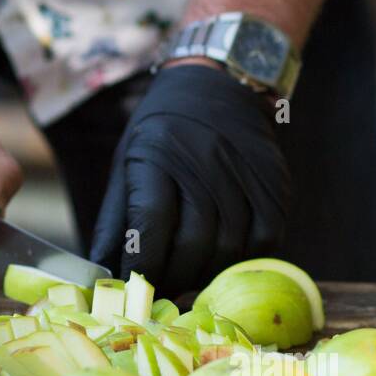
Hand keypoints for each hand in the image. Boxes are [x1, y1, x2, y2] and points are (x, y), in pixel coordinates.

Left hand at [90, 62, 289, 295]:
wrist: (218, 85)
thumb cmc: (162, 133)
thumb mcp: (127, 164)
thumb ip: (116, 223)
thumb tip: (100, 277)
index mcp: (158, 155)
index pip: (151, 224)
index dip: (143, 266)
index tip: (136, 289)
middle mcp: (204, 162)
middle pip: (193, 244)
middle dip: (175, 278)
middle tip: (165, 291)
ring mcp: (245, 174)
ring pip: (230, 249)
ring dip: (207, 275)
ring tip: (191, 276)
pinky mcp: (275, 184)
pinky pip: (265, 243)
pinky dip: (243, 261)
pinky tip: (223, 258)